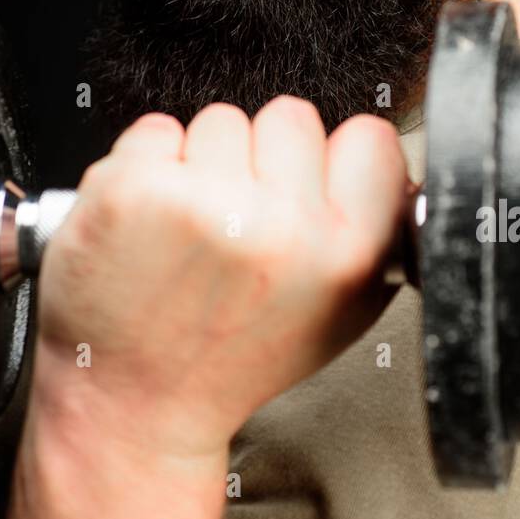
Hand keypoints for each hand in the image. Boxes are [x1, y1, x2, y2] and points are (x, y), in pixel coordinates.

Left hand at [33, 97, 408, 460]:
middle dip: (264, 157)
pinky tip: (148, 224)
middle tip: (239, 223)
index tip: (308, 187)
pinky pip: (155, 129)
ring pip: (221, 119)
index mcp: (346, 256)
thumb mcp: (338, 314)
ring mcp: (204, 203)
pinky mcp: (134, 190)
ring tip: (190, 231)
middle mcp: (281, 227)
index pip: (370, 137)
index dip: (335, 158)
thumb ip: (372, 232)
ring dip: (204, 162)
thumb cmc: (229, 357)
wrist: (134, 402)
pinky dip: (146, 166)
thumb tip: (386, 165)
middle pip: (291, 116)